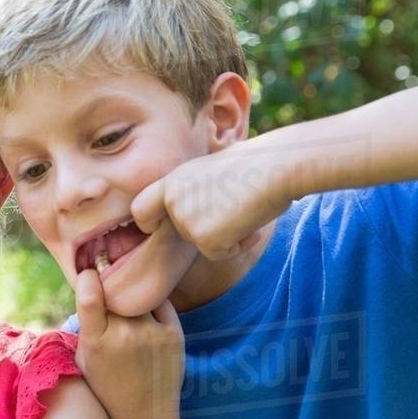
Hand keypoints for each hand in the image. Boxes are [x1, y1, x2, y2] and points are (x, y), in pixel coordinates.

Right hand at [75, 269, 182, 418]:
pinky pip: (161, 302)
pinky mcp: (173, 333)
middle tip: (111, 288)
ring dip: (133, 295)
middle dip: (111, 286)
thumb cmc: (107, 384)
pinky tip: (146, 315)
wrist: (144, 414)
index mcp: (96, 342)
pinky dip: (152, 303)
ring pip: (139, 294)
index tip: (89, 275)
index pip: (89, 296)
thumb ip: (86, 324)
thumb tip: (91, 284)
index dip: (88, 278)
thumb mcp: (85, 357)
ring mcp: (151, 333)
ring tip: (129, 307)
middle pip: (116, 292)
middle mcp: (124, 335)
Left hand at [130, 149, 290, 261]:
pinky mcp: (204, 239)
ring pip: (201, 244)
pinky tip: (251, 224)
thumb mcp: (215, 170)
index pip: (140, 209)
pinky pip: (219, 255)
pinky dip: (237, 246)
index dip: (149, 223)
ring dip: (225, 236)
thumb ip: (197, 191)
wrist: (276, 167)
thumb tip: (204, 205)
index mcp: (173, 180)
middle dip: (202, 232)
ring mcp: (185, 220)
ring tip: (245, 209)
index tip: (160, 228)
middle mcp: (172, 200)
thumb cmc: (257, 164)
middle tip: (228, 215)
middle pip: (179, 233)